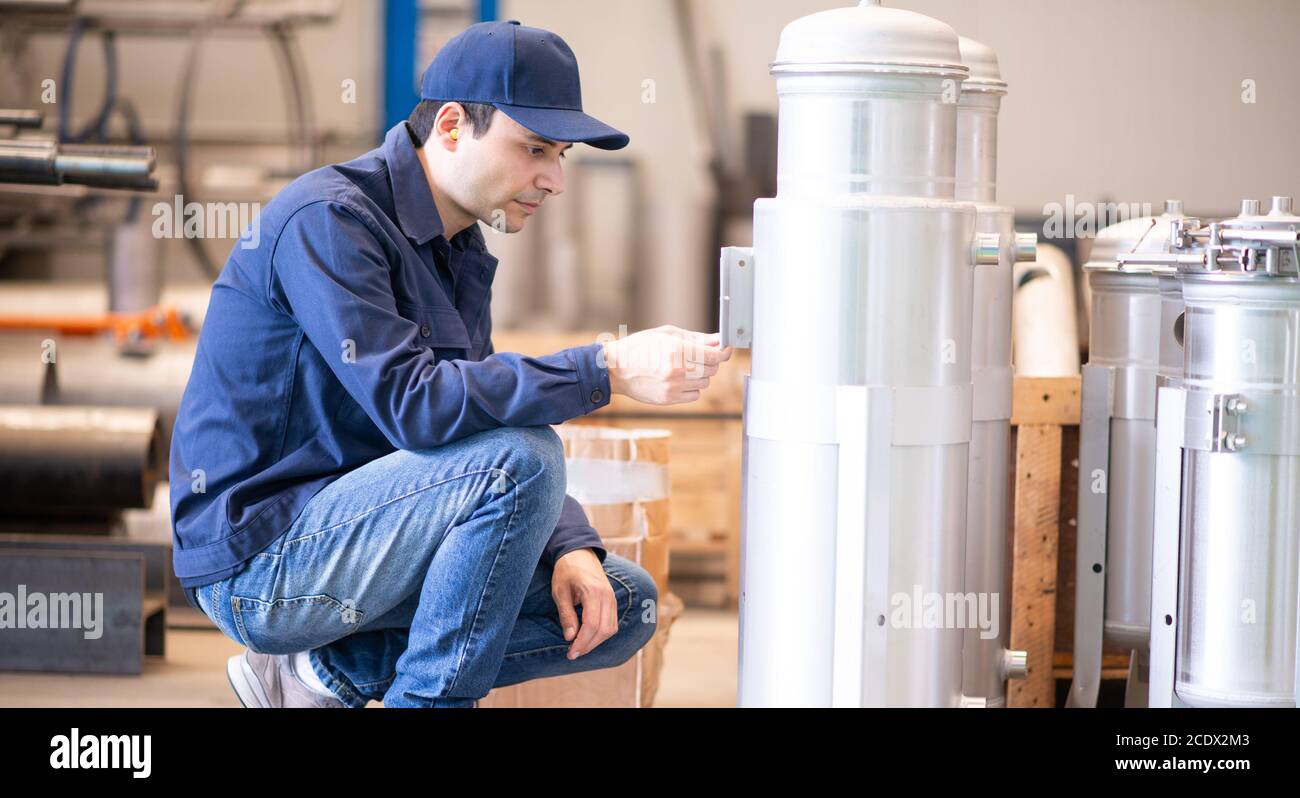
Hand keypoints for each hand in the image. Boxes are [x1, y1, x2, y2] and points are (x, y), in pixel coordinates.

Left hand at [552, 548, 617, 659]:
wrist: (579, 553)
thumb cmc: (566, 571)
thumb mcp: (560, 592)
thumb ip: (566, 615)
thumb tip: (570, 638)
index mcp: (593, 591)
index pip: (592, 625)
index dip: (582, 642)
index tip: (570, 653)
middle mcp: (607, 596)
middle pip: (603, 630)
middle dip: (588, 645)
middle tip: (572, 653)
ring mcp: (612, 598)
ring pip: (610, 629)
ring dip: (595, 642)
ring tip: (579, 647)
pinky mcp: (612, 600)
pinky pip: (612, 623)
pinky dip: (601, 634)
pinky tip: (587, 637)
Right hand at [600, 324, 732, 405]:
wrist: (616, 369)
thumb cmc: (640, 347)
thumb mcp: (667, 335)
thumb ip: (695, 338)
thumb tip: (718, 340)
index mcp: (677, 351)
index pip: (714, 355)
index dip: (723, 351)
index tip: (725, 349)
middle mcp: (677, 370)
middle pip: (712, 369)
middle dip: (710, 361)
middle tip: (700, 355)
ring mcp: (673, 387)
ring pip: (704, 383)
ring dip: (700, 375)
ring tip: (684, 367)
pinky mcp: (669, 399)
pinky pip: (694, 395)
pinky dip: (691, 388)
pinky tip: (678, 379)